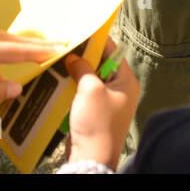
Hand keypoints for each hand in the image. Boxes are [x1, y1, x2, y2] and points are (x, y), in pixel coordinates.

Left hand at [0, 24, 66, 102]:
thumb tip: (18, 89)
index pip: (20, 51)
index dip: (41, 52)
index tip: (60, 50)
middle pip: (17, 41)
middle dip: (39, 45)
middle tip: (60, 43)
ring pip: (4, 40)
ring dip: (21, 48)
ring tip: (38, 55)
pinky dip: (0, 54)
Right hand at [66, 37, 139, 168]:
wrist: (92, 158)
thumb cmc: (97, 123)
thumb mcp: (90, 89)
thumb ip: (83, 68)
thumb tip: (73, 57)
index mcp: (127, 81)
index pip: (113, 51)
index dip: (97, 41)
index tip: (80, 32)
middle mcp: (121, 89)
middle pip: (102, 64)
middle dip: (85, 56)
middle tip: (67, 46)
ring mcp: (109, 101)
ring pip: (92, 78)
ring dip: (78, 71)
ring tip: (61, 60)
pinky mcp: (97, 112)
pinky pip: (86, 92)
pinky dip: (75, 86)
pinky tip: (62, 79)